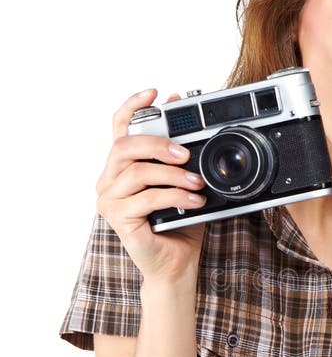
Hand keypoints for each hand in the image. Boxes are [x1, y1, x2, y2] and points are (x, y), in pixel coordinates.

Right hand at [95, 89, 206, 282]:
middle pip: (125, 146)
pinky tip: (194, 202)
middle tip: (186, 153)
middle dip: (158, 143)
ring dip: (173, 175)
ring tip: (197, 184)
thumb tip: (190, 126)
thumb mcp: (184, 184)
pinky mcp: (118, 218)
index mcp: (122, 167)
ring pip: (138, 172)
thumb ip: (182, 156)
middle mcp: (109, 180)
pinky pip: (147, 198)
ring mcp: (109, 199)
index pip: (119, 127)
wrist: (176, 264)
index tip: (154, 92)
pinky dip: (175, 197)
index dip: (133, 106)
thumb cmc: (180, 224)